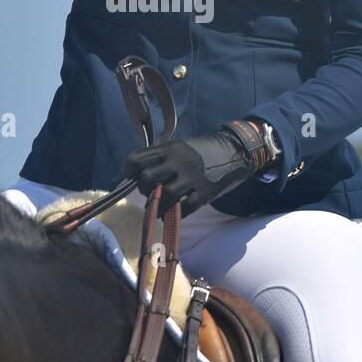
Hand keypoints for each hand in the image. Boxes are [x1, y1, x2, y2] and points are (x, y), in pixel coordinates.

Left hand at [122, 123, 267, 218]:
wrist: (234, 152)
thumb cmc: (201, 153)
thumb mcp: (179, 148)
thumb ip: (160, 158)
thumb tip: (136, 176)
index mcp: (169, 149)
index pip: (137, 159)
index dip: (128, 171)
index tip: (130, 178)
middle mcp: (178, 161)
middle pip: (147, 179)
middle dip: (144, 190)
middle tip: (150, 194)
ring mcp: (191, 177)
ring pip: (163, 196)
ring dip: (157, 206)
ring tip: (159, 208)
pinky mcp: (204, 192)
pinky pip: (183, 208)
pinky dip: (175, 214)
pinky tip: (174, 213)